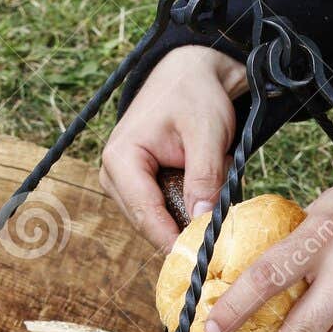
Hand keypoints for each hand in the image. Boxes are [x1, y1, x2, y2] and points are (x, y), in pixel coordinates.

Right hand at [101, 45, 246, 249]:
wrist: (192, 72)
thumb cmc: (196, 94)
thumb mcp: (207, 132)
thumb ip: (205, 177)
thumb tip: (203, 221)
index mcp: (121, 159)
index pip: (146, 215)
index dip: (173, 240)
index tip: (200, 259)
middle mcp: (114, 175)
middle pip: (149, 223)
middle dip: (184, 223)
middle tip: (219, 215)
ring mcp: (124, 183)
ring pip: (158, 220)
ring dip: (188, 211)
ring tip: (212, 178)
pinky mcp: (138, 187)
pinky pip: (164, 211)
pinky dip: (187, 204)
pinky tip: (203, 183)